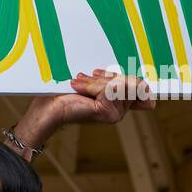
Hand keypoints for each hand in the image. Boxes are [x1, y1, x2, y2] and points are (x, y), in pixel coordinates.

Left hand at [12, 67, 154, 156]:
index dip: (133, 80)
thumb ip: (116, 80)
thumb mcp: (96, 81)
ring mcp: (116, 114)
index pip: (143, 88)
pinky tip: (78, 87)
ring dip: (97, 80)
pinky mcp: (108, 113)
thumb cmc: (67, 92)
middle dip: (108, 76)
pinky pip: (109, 89)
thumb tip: (137, 80)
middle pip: (133, 81)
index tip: (104, 77)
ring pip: (121, 84)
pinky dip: (92, 85)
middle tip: (90, 77)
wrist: (48, 105)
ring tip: (80, 83)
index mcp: (120, 104)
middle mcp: (121, 111)